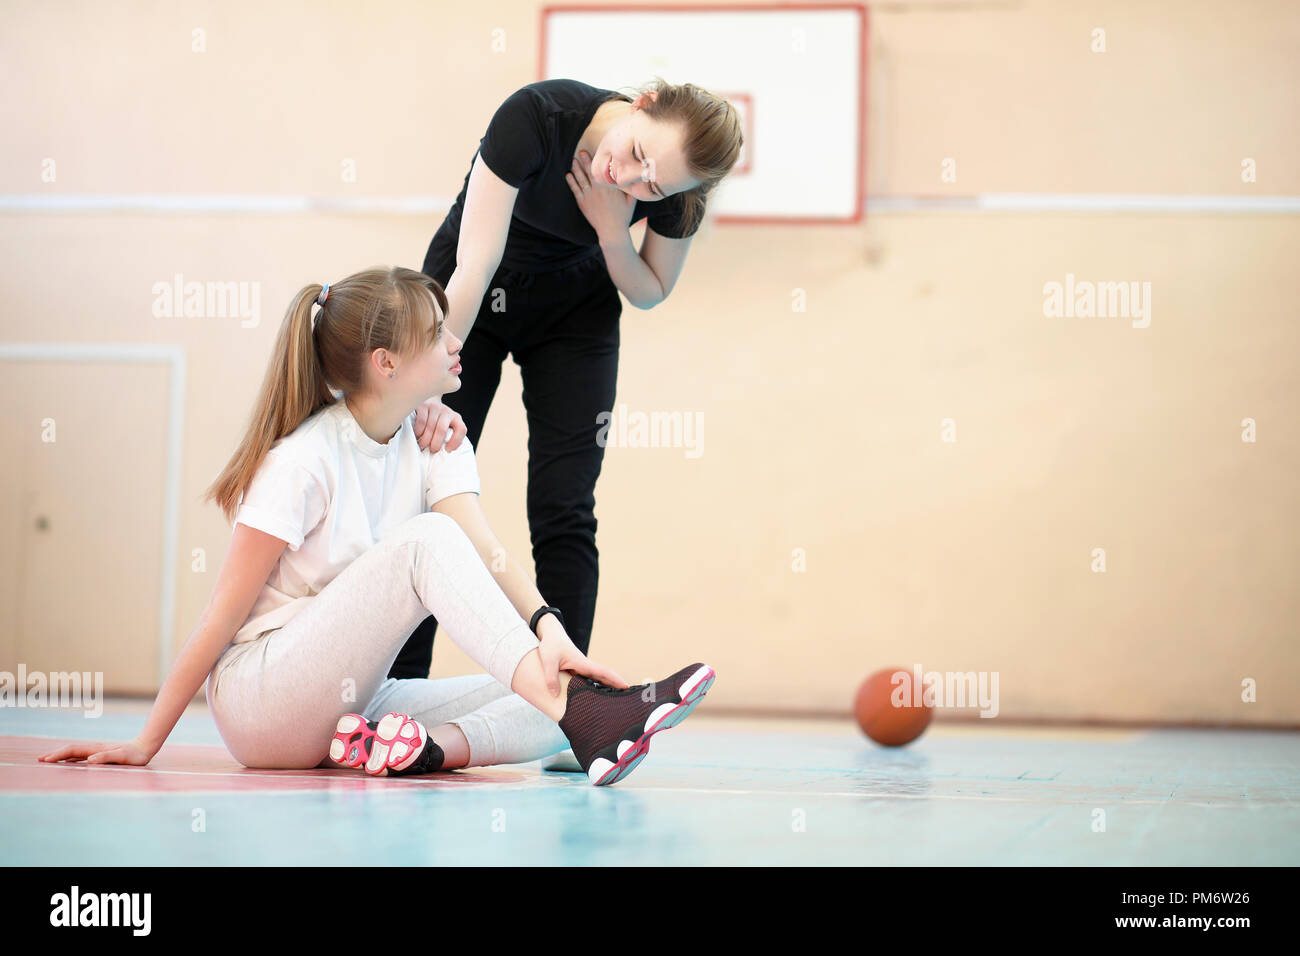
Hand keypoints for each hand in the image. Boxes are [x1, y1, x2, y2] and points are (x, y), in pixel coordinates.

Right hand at [38, 737, 154, 765]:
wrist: (145, 747)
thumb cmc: (135, 755)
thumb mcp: (123, 757)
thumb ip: (107, 757)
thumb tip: (90, 760)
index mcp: (96, 749)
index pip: (73, 751)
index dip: (59, 755)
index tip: (46, 760)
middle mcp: (94, 749)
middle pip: (70, 751)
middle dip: (55, 754)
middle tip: (39, 760)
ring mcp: (96, 752)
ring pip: (74, 754)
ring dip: (61, 757)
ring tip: (48, 761)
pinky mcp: (100, 756)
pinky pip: (81, 757)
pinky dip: (70, 760)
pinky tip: (67, 764)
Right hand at [413, 398, 466, 452]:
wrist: (429, 402)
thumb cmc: (438, 420)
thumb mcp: (448, 426)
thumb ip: (450, 436)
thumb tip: (449, 450)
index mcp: (456, 418)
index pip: (461, 429)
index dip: (456, 441)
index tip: (448, 450)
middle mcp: (447, 412)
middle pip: (442, 430)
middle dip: (436, 443)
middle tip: (432, 450)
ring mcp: (435, 408)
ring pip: (430, 426)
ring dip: (425, 439)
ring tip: (422, 446)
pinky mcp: (423, 406)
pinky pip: (421, 421)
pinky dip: (418, 431)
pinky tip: (417, 436)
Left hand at [535, 614, 628, 696]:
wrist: (551, 634)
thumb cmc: (551, 645)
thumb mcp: (548, 661)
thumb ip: (551, 678)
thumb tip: (554, 694)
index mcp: (583, 663)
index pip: (603, 672)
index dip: (615, 680)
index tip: (627, 687)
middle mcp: (585, 667)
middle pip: (604, 678)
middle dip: (616, 687)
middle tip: (627, 701)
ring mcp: (582, 669)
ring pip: (597, 681)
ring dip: (606, 689)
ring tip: (613, 704)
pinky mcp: (577, 671)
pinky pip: (588, 682)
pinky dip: (595, 689)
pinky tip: (594, 699)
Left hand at [566, 149, 636, 242]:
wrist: (612, 231)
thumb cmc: (623, 216)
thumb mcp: (632, 200)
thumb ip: (632, 187)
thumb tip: (637, 176)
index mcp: (611, 186)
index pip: (603, 170)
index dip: (599, 160)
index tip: (597, 151)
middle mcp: (599, 189)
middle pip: (590, 171)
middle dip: (586, 160)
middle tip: (581, 151)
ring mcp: (590, 196)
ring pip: (581, 178)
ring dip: (577, 168)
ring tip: (574, 160)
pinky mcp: (583, 203)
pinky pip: (575, 189)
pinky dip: (571, 181)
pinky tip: (568, 174)